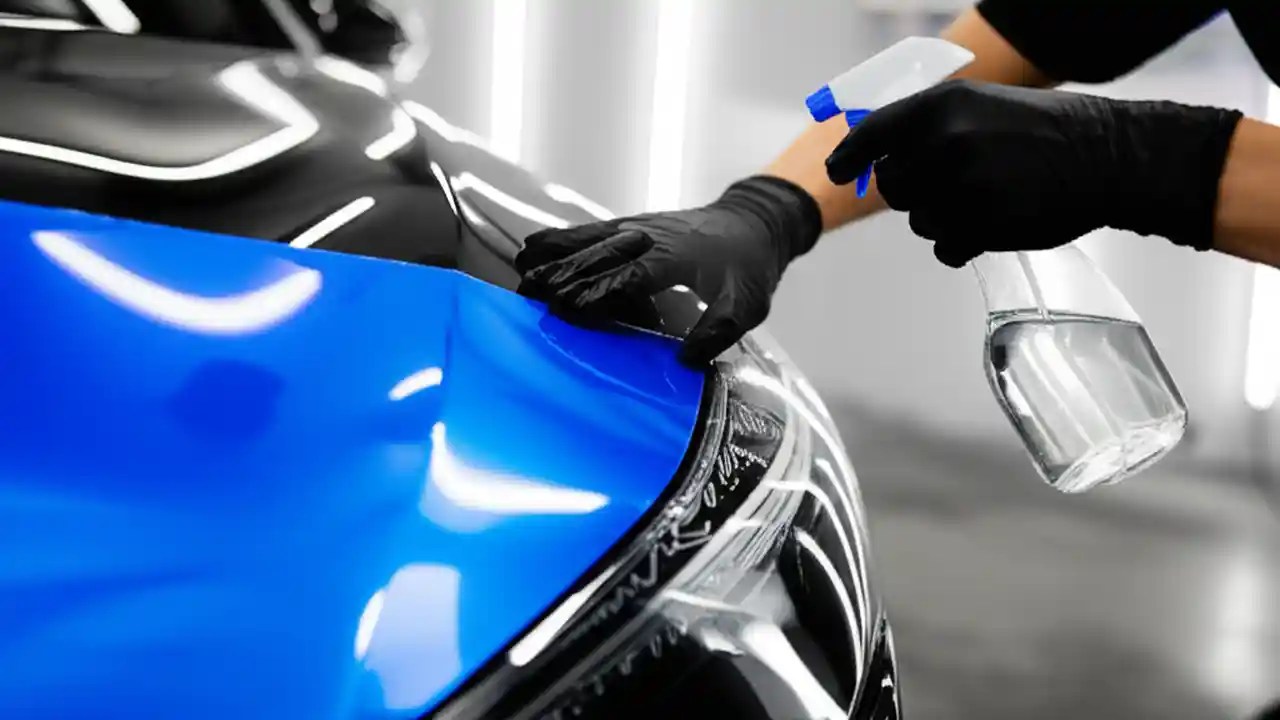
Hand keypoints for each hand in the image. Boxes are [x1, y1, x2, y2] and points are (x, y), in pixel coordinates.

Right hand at [517, 176, 820, 365]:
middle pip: (600, 254)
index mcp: (676, 256)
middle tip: (530, 294)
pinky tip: (532, 248)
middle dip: (564, 274)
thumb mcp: (746, 306)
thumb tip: (686, 362)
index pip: (632, 274)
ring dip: (554, 254)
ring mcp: (637, 227)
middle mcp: (651, 237)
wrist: (753, 222)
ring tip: (520, 270)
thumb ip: (717, 332)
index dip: (601, 290)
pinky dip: (559, 239)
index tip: (571, 309)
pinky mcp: (629, 225)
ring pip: (588, 239)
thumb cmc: (748, 267)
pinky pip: (589, 231)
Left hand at [826, 80, 1242, 266]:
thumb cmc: (1040, 130)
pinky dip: (962, 243)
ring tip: (985, 197)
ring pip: (919, 220)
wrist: (1104, 158)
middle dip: (915, 189)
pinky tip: (992, 222)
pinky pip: (944, 248)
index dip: (849, 157)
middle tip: (953, 181)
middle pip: (893, 186)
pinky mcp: (979, 228)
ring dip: (943, 217)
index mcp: (939, 107)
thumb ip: (924, 127)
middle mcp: (943, 145)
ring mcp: (960, 189)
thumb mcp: (978, 105)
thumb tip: (875, 154)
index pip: (872, 137)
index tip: (837, 171)